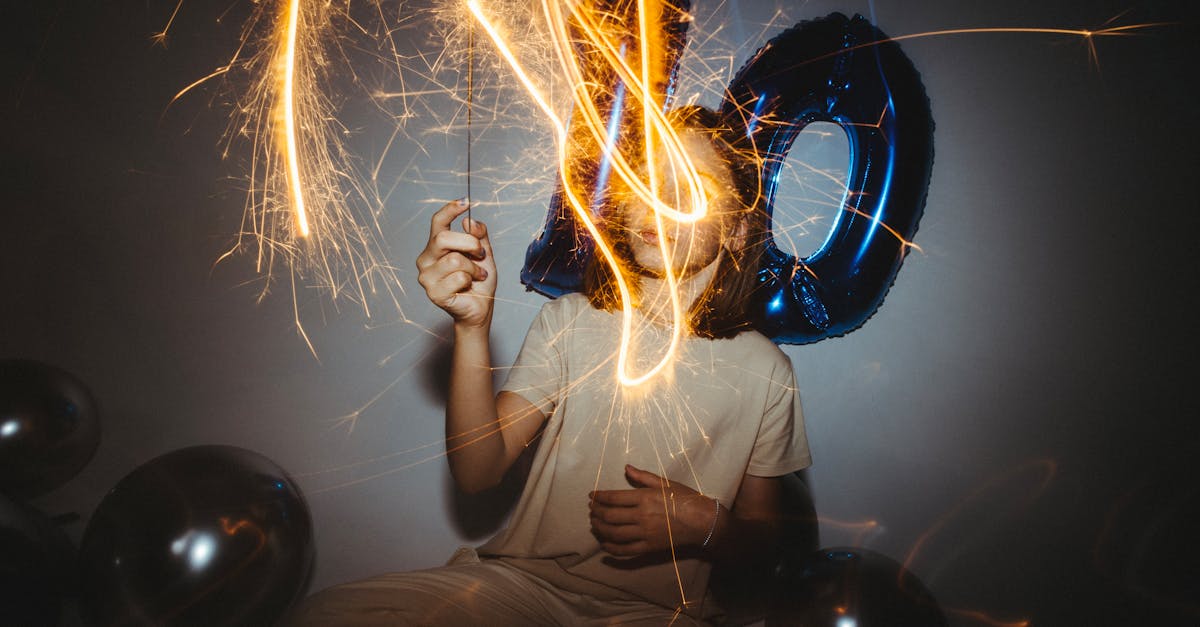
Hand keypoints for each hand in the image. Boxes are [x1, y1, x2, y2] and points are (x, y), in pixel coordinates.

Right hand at [416, 199, 496, 327]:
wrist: (480, 308)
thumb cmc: (479, 281)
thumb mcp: (483, 253)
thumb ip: (478, 235)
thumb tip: (469, 221)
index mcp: (436, 246)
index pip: (437, 222)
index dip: (449, 210)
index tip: (465, 201)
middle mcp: (426, 259)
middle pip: (444, 239)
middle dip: (469, 244)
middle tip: (480, 254)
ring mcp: (427, 276)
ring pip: (454, 260)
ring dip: (473, 268)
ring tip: (477, 275)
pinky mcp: (433, 292)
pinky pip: (458, 278)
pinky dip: (470, 280)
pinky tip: (469, 286)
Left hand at [588, 465, 716, 556]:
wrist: (702, 522)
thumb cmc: (686, 499)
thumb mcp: (665, 483)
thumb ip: (643, 477)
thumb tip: (626, 468)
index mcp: (645, 498)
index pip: (614, 498)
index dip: (599, 497)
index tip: (592, 495)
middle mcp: (642, 516)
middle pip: (610, 516)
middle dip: (596, 512)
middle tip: (591, 509)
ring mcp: (645, 534)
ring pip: (614, 533)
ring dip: (600, 529)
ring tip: (594, 524)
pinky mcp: (649, 547)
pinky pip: (625, 551)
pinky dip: (611, 549)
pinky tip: (604, 545)